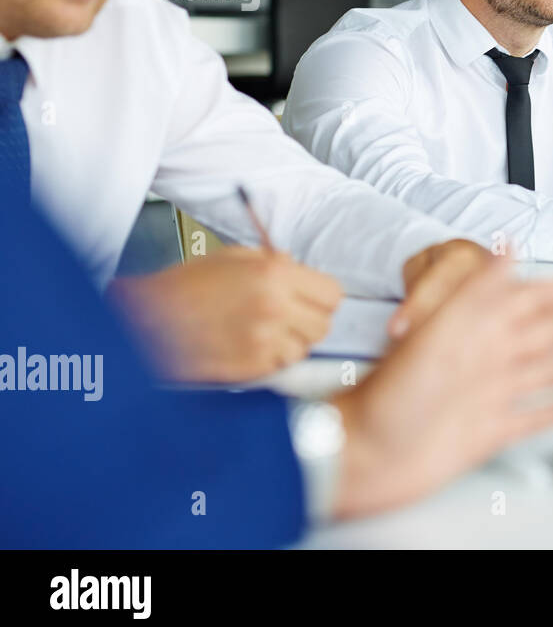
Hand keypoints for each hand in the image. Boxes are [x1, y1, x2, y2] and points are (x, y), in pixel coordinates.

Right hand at [109, 246, 342, 381]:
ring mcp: (264, 341)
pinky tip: (247, 348)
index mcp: (275, 275)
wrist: (145, 321)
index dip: (322, 298)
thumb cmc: (185, 285)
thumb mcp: (233, 258)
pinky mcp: (251, 368)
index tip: (311, 300)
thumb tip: (302, 271)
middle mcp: (276, 308)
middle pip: (324, 326)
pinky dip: (270, 361)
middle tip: (288, 319)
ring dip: (291, 344)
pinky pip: (280, 367)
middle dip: (309, 322)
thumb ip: (275, 263)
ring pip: (305, 350)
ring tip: (263, 334)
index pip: (332, 294)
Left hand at [330, 257, 552, 517]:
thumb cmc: (385, 398)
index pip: (540, 301)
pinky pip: (536, 412)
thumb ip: (474, 290)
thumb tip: (508, 249)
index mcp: (478, 328)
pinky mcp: (486, 429)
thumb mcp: (433, 334)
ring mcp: (489, 393)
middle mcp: (487, 357)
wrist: (357, 457)